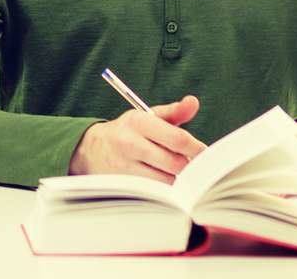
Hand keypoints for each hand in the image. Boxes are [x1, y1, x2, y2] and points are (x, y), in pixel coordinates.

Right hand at [69, 96, 206, 182]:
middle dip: (189, 167)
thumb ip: (174, 112)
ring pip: (168, 182)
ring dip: (178, 180)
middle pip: (176, 163)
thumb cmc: (128, 132)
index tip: (206, 153)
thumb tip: (194, 102)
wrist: (90, 149)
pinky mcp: (123, 185)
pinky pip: (156, 194)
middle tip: (192, 165)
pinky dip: (165, 191)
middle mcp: (130, 143)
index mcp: (138, 122)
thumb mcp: (146, 117)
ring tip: (175, 173)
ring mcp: (124, 166)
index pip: (178, 139)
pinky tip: (164, 184)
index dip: (197, 149)